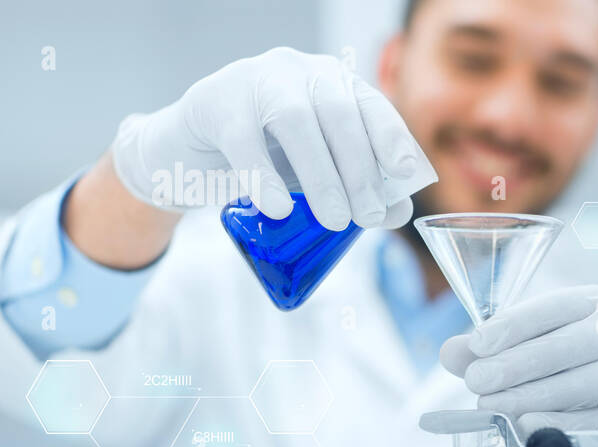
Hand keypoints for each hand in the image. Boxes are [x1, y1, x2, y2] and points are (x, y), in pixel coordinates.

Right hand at [110, 47, 434, 230]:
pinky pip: (244, 140)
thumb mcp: (315, 172)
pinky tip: (279, 209)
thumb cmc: (266, 158)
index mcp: (331, 83)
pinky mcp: (214, 103)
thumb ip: (356, 188)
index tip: (405, 173)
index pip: (370, 104)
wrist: (190, 151)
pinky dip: (265, 177)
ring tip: (336, 220)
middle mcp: (297, 72)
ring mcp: (254, 81)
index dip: (391, 137)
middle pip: (338, 113)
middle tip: (368, 216)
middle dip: (359, 168)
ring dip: (321, 176)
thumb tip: (397, 213)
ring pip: (296, 122)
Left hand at [441, 285, 597, 446]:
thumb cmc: (596, 383)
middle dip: (519, 364)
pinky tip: (531, 428)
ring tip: (494, 408)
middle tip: (477, 382)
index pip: (563, 305)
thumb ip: (506, 351)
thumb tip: (452, 353)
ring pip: (590, 383)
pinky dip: (564, 427)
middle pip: (576, 343)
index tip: (477, 343)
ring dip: (535, 397)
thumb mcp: (554, 358)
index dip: (517, 323)